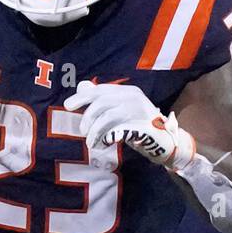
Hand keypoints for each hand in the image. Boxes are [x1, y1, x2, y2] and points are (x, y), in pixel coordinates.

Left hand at [64, 80, 184, 164]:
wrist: (164, 142)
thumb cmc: (139, 127)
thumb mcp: (120, 112)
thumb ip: (103, 102)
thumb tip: (81, 88)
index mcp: (128, 91)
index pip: (101, 90)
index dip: (83, 97)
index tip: (67, 106)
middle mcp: (133, 97)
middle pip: (102, 101)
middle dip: (88, 116)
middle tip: (82, 131)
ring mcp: (138, 110)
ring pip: (108, 116)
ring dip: (95, 130)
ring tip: (91, 142)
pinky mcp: (140, 126)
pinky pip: (116, 130)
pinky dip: (106, 137)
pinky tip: (103, 144)